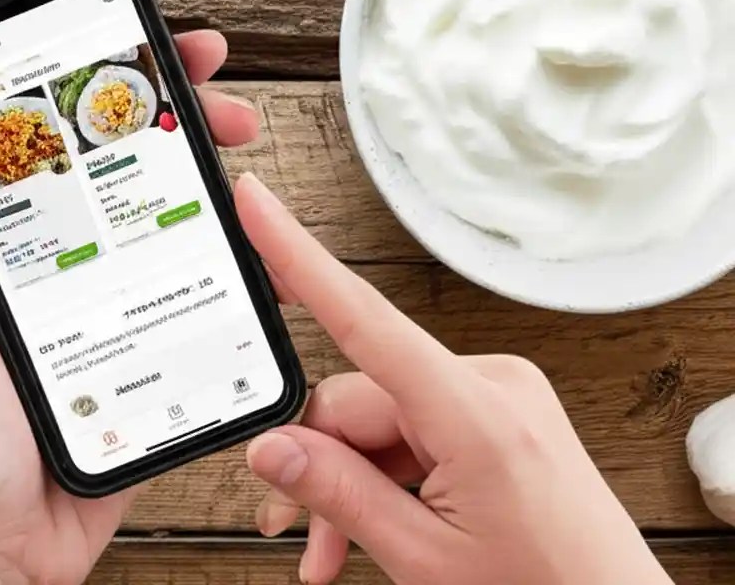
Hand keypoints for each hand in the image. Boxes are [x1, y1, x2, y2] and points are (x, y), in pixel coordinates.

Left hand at [0, 32, 262, 584]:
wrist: (9, 545)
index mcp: (3, 250)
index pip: (49, 146)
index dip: (94, 88)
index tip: (138, 47)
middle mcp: (59, 265)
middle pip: (122, 169)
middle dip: (175, 118)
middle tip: (218, 96)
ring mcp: (108, 303)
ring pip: (165, 219)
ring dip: (207, 177)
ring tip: (240, 150)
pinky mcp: (147, 347)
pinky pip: (192, 291)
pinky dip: (228, 259)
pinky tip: (252, 240)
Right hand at [233, 175, 672, 584]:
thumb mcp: (423, 557)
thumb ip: (339, 492)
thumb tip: (273, 446)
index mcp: (477, 412)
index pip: (363, 318)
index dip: (297, 256)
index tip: (258, 206)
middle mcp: (491, 385)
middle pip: (357, 395)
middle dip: (319, 460)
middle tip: (291, 522)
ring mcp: (498, 397)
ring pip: (379, 419)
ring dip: (349, 480)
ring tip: (330, 546)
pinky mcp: (498, 414)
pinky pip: (413, 429)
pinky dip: (384, 476)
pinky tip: (368, 524)